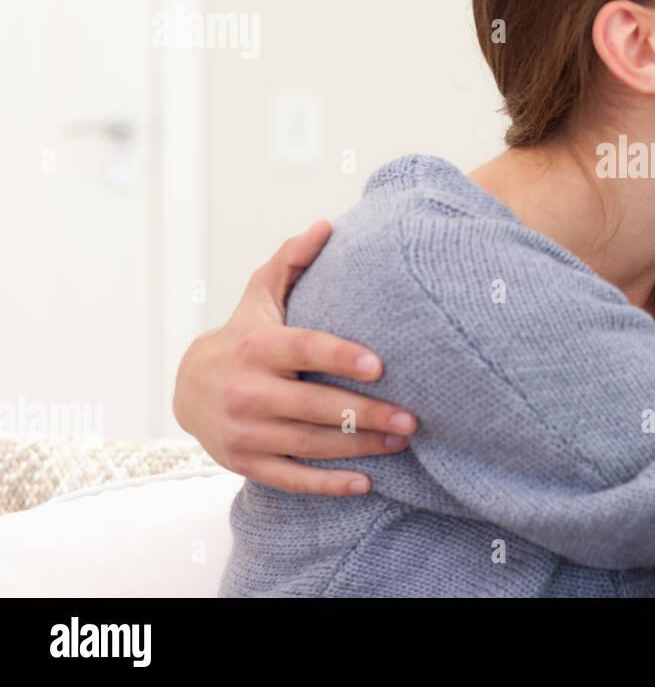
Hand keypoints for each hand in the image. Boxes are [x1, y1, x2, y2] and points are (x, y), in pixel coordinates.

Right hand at [172, 220, 418, 494]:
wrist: (187, 388)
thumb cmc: (242, 335)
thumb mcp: (260, 295)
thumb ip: (292, 260)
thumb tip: (326, 225)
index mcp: (257, 347)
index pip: (304, 350)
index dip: (340, 357)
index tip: (380, 365)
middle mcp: (247, 391)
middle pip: (315, 406)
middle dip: (366, 414)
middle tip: (412, 418)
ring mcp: (244, 431)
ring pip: (309, 444)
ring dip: (358, 448)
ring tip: (401, 441)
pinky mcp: (244, 462)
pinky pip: (290, 479)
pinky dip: (326, 485)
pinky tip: (364, 482)